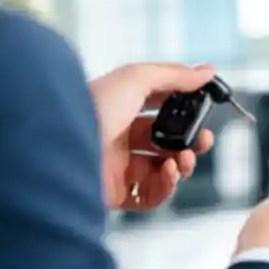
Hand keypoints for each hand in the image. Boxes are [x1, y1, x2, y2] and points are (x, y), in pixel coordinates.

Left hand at [89, 62, 217, 210]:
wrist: (63, 148)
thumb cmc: (92, 108)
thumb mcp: (136, 78)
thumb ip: (174, 75)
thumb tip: (206, 72)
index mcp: (119, 108)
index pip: (158, 108)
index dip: (183, 109)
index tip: (202, 108)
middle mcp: (117, 138)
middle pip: (164, 142)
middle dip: (190, 142)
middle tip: (204, 140)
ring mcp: (117, 167)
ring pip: (162, 170)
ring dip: (182, 165)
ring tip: (184, 159)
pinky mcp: (116, 194)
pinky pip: (150, 195)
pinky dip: (167, 187)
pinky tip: (169, 173)